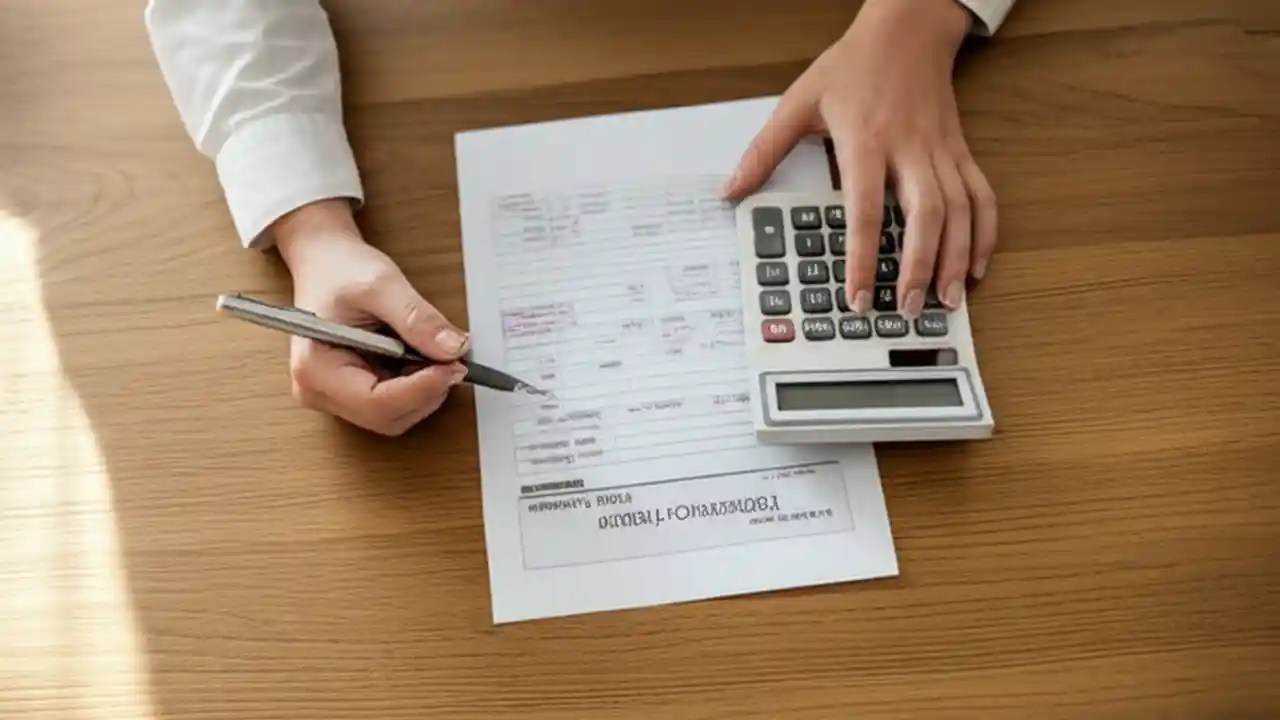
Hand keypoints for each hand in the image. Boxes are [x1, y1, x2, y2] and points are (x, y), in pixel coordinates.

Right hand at [272, 199, 468, 435]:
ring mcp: (335, 395)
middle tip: (453, 360)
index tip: (454, 366)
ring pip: (394, 416)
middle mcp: (320, 390)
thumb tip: (453, 349)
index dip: (422, 389)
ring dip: (424, 391)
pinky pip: (393, 405)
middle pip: (388, 417)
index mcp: (315, 368)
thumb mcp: (382, 284)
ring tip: (433, 354)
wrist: (325, 260)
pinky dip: (416, 387)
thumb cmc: (340, 269)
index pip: (376, 403)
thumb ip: (417, 319)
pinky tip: (419, 359)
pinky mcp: (351, 393)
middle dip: (426, 392)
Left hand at [724, 0, 996, 316]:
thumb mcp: (798, 102)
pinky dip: (985, 234)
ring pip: (960, 211)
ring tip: (945, 301)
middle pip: (926, 215)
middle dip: (921, 267)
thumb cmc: (852, 66)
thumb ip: (764, 151)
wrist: (906, 30)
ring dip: (956, 259)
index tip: (858, 296)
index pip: (866, 210)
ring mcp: (941, 152)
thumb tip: (732, 190)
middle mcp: (910, 149)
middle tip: (909, 309)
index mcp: (866, 141)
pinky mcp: (961, 151)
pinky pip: (982, 196)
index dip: (863, 258)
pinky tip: (976, 267)